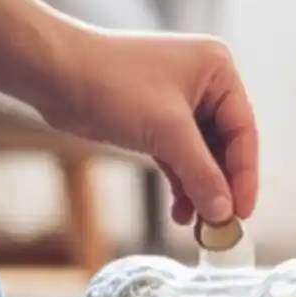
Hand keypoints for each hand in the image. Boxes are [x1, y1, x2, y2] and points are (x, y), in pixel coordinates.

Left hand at [40, 31, 257, 224]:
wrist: (51, 72)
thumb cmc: (111, 83)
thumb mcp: (166, 131)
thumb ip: (201, 174)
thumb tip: (224, 213)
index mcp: (218, 71)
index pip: (243, 131)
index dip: (244, 175)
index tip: (243, 212)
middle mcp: (205, 84)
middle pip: (225, 146)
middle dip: (220, 186)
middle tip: (222, 224)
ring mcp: (180, 102)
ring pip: (202, 156)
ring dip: (200, 190)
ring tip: (198, 225)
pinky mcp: (156, 120)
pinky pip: (180, 157)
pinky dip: (181, 183)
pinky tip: (180, 210)